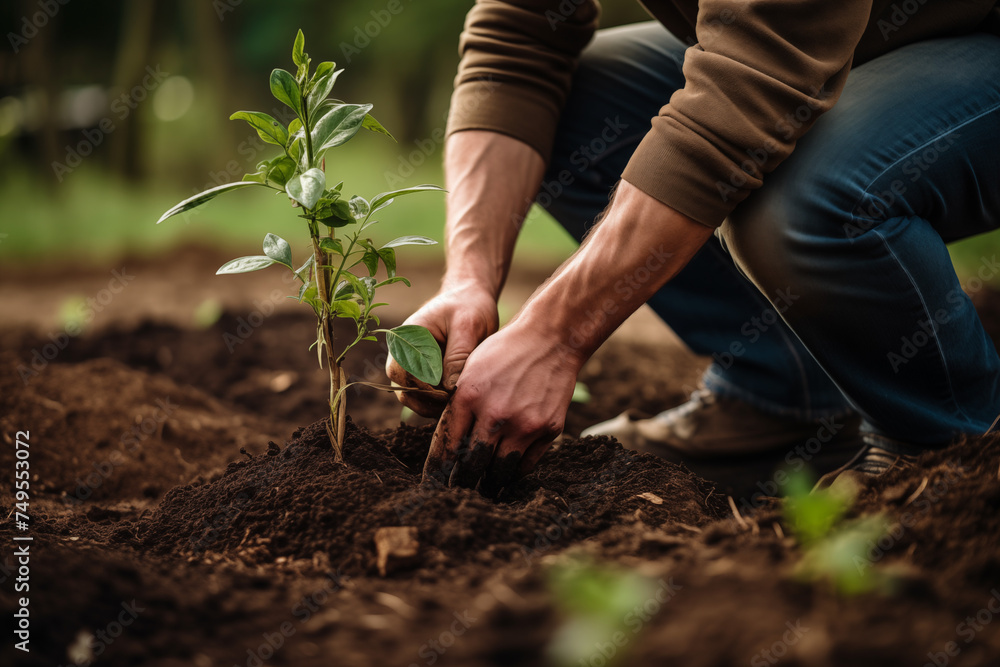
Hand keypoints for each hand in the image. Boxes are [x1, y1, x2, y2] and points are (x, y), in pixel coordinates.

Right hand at [386, 282, 498, 416]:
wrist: (472, 298)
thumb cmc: (470, 306)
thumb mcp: (468, 326)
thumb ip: (457, 355)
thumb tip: (450, 388)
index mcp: (407, 336)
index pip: (401, 370)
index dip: (422, 387)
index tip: (448, 392)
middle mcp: (404, 352)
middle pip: (403, 388)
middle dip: (427, 400)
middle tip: (455, 402)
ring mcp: (413, 364)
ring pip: (412, 397)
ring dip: (432, 405)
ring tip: (458, 402)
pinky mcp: (426, 374)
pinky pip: (425, 396)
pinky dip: (438, 402)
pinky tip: (458, 399)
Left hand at [421, 317, 583, 496]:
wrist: (551, 339)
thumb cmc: (505, 352)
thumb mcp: (471, 371)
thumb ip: (459, 407)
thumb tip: (450, 445)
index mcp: (469, 397)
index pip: (447, 446)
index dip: (438, 470)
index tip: (434, 484)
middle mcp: (495, 414)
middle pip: (472, 465)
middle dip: (461, 484)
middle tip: (456, 495)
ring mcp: (524, 424)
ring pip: (500, 471)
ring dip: (489, 484)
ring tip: (482, 492)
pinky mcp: (548, 429)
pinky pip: (527, 464)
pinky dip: (515, 473)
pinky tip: (507, 474)